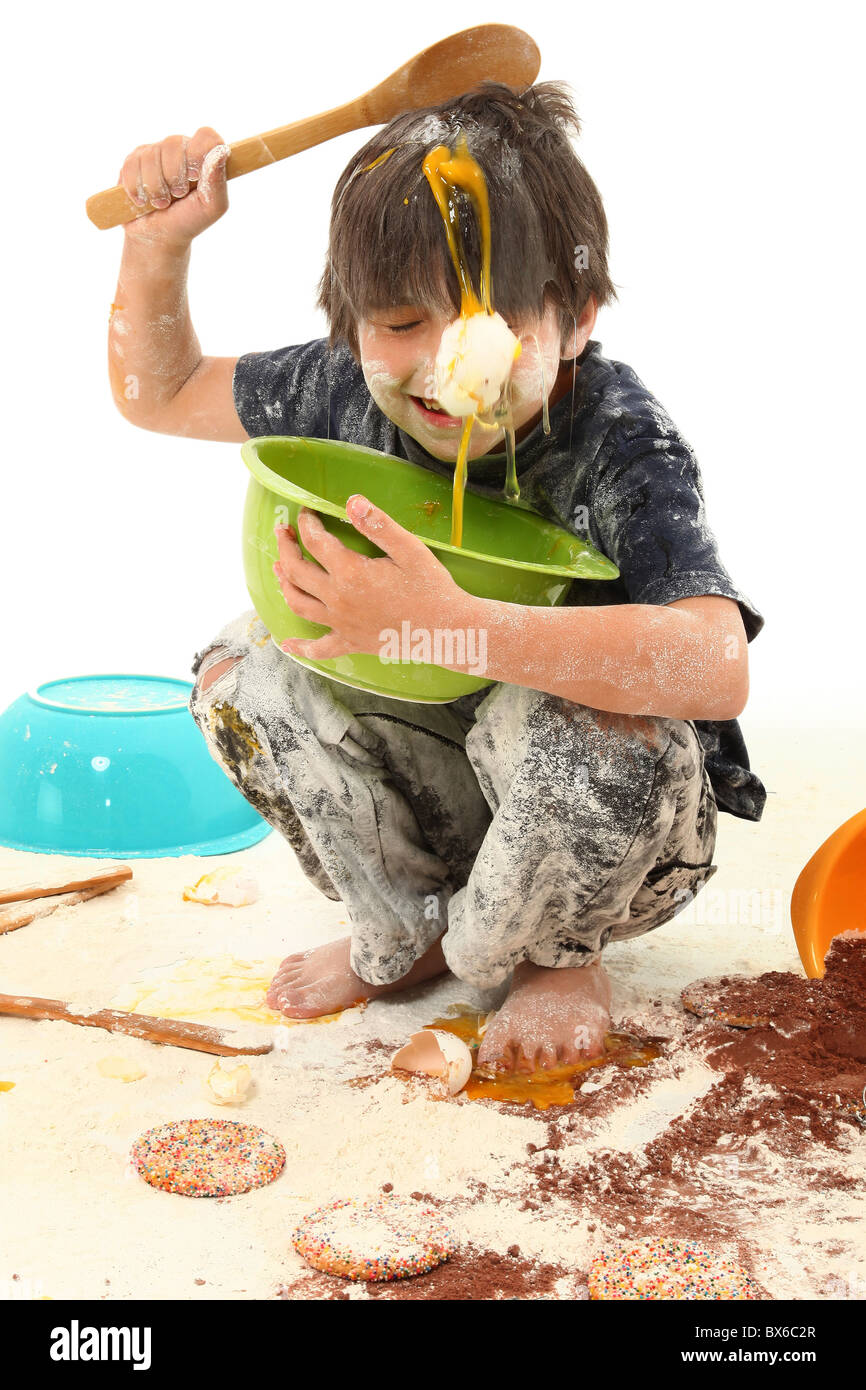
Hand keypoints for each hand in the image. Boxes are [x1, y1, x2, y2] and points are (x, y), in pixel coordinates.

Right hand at [118, 127, 229, 249]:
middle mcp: (180, 148)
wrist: (158, 236)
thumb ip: (218, 182)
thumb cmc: (188, 220)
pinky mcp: (133, 160)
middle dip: (174, 177)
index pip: (207, 135)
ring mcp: (155, 151)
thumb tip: (220, 153)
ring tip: (161, 203)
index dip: (199, 151)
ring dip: (155, 188)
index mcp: (203, 156)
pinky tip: (144, 201)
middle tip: (177, 196)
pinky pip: (131, 165)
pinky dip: (137, 188)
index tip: (194, 175)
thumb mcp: (211, 208)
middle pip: (174, 143)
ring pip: (151, 156)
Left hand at [273, 495, 464, 660]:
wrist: (446, 630)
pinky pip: (319, 648)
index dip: (307, 523)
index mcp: (351, 572)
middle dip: (286, 547)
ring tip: (278, 569)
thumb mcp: (409, 549)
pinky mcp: (351, 642)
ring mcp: (341, 623)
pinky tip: (287, 644)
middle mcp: (338, 599)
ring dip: (284, 584)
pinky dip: (301, 647)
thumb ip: (378, 524)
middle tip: (282, 532)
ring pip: (299, 603)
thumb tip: (351, 501)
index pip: (316, 542)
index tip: (305, 511)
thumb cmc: (431, 588)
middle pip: (297, 571)